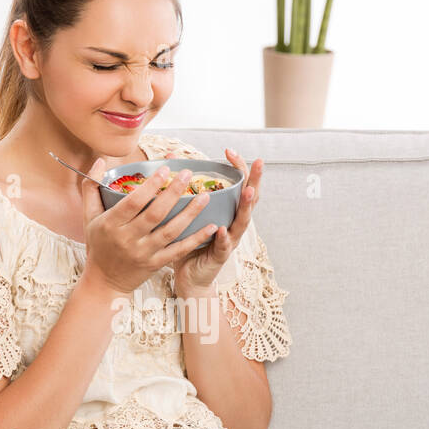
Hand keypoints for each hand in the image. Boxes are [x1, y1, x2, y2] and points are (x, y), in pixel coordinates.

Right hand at [79, 155, 219, 294]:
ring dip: (189, 213)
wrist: (104, 281)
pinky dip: (195, 239)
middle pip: (155, 214)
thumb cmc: (98, 244)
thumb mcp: (89, 216)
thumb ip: (91, 186)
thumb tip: (100, 159)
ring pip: (170, 231)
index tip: (166, 169)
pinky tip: (211, 226)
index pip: (133, 202)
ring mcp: (143, 253)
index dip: (150, 185)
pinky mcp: (155, 264)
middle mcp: (127, 239)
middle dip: (173, 193)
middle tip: (188, 175)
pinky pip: (178, 251)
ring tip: (205, 196)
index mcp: (111, 224)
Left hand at [171, 148, 262, 295]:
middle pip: (250, 199)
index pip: (239, 184)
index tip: (229, 150)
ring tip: (247, 191)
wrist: (189, 277)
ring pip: (242, 221)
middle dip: (255, 179)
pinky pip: (224, 246)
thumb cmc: (187, 242)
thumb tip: (170, 159)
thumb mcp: (186, 213)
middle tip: (259, 161)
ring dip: (245, 205)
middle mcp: (233, 223)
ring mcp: (230, 240)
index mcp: (227, 211)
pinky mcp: (220, 256)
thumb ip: (182, 189)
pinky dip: (223, 238)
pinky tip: (221, 230)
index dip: (238, 167)